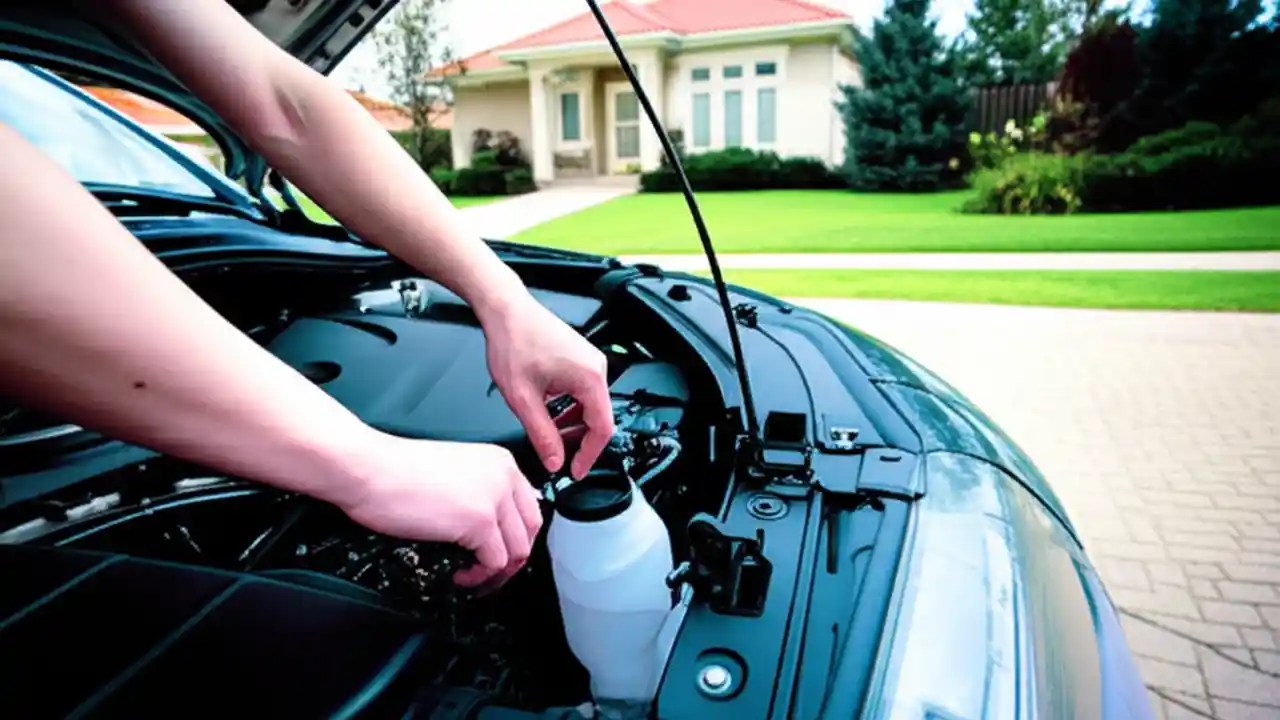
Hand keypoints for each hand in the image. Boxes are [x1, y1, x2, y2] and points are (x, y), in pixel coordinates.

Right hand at [338, 432, 542, 588]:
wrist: (370, 469)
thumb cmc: (395, 471)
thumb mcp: (454, 474)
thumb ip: (478, 493)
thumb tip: (490, 531)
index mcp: (500, 461)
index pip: (529, 507)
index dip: (516, 536)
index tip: (499, 551)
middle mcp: (505, 476)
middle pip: (530, 530)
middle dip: (512, 558)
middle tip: (487, 572)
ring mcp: (495, 499)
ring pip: (517, 551)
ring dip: (495, 572)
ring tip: (469, 575)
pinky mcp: (480, 522)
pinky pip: (494, 563)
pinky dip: (478, 576)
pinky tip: (458, 573)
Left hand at [482, 296, 613, 478]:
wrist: (505, 310)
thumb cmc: (514, 341)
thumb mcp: (523, 399)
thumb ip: (542, 435)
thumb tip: (554, 460)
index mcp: (589, 378)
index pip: (602, 429)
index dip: (589, 455)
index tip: (575, 471)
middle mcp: (596, 367)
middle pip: (599, 418)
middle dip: (579, 441)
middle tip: (560, 457)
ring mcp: (589, 361)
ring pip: (589, 405)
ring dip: (572, 424)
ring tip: (550, 436)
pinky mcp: (579, 357)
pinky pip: (582, 391)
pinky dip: (569, 407)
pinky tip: (550, 413)